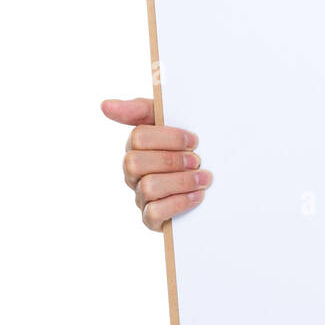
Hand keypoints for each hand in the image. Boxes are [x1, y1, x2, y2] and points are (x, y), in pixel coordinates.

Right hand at [101, 97, 211, 230]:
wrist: (219, 180)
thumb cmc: (189, 147)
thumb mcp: (172, 122)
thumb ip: (141, 110)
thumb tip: (105, 105)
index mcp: (137, 146)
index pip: (138, 137)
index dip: (168, 138)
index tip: (194, 141)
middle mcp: (134, 172)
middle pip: (135, 163)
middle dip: (171, 161)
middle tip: (197, 161)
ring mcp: (141, 196)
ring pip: (147, 187)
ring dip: (181, 182)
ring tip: (204, 178)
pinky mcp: (152, 219)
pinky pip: (154, 214)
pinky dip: (179, 203)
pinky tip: (198, 196)